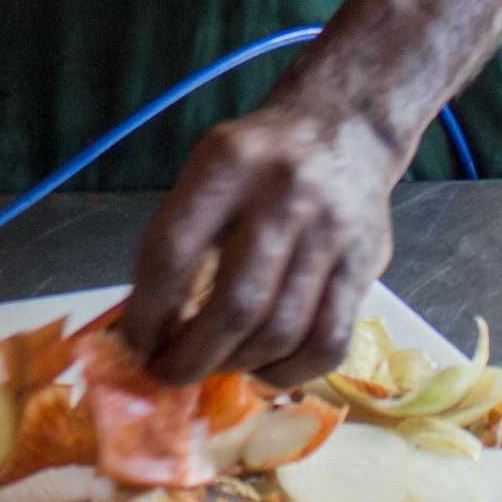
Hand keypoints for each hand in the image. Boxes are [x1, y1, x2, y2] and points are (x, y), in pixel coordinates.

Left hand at [120, 95, 401, 387]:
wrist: (344, 127)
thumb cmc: (258, 161)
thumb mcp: (208, 171)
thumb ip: (178, 238)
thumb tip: (147, 328)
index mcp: (228, 163)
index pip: (173, 251)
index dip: (147, 312)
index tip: (136, 342)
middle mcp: (284, 194)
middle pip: (235, 304)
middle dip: (192, 356)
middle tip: (169, 373)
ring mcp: (332, 231)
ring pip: (281, 331)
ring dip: (237, 365)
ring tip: (214, 365)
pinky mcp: (365, 263)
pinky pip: (329, 342)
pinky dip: (290, 372)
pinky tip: (264, 368)